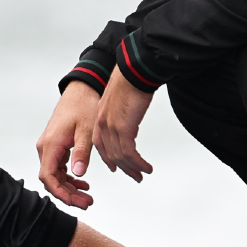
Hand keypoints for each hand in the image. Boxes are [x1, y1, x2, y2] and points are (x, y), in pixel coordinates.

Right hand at [36, 81, 99, 208]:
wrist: (81, 91)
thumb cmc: (83, 106)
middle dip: (68, 194)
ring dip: (70, 188)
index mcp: (51, 145)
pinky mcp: (56, 147)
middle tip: (87, 203)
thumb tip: (78, 172)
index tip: (74, 201)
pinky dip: (70, 178)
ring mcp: (50, 148)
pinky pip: (59, 168)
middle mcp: (46, 148)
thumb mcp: (86, 130)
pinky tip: (83, 183)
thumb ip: (81, 152)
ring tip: (87, 197)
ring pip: (56, 176)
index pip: (48, 176)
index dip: (60, 192)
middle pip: (52, 179)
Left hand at [93, 68, 155, 182]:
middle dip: (124, 167)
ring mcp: (111, 127)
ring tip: (143, 173)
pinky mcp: (123, 128)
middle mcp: (103, 123)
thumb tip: (129, 117)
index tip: (117, 166)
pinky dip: (138, 163)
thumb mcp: (121, 100)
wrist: (134, 70)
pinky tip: (146, 166)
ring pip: (120, 156)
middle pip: (110, 154)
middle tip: (135, 175)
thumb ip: (121, 112)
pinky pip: (129, 153)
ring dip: (133, 168)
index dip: (109, 158)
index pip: (100, 144)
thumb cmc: (131, 79)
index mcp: (100, 116)